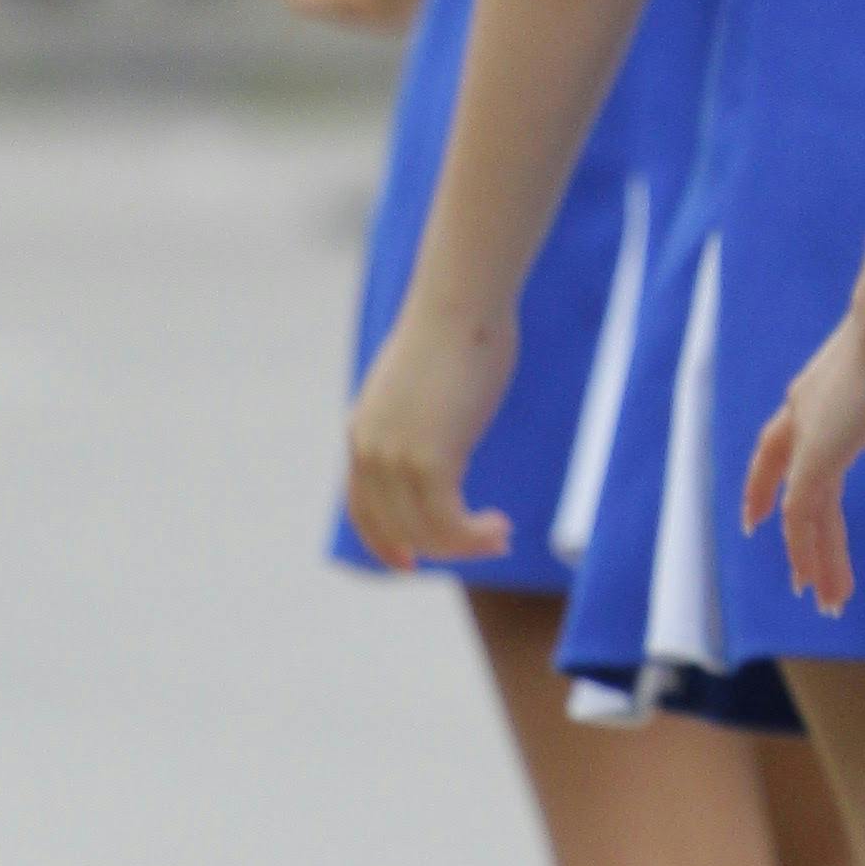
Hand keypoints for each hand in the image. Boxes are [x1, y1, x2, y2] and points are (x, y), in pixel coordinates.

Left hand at [344, 289, 516, 565]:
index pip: (363, 509)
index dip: (386, 542)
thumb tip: (446, 425)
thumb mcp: (424, 385)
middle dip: (441, 548)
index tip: (413, 561)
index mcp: (363, 433)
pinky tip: (501, 527)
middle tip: (490, 542)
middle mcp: (370, 451)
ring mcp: (395, 458)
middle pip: (397, 528)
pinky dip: (475, 536)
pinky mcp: (429, 460)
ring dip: (466, 545)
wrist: (460, 304)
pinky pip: (449, 523)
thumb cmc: (457, 331)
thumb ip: (423, 416)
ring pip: (425, 531)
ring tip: (502, 535)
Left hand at [740, 299, 864, 613]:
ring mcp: (808, 437)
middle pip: (788, 485)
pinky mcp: (818, 458)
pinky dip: (814, 555)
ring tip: (827, 602)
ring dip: (815, 560)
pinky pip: (807, 520)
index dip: (765, 481)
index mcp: (815, 390)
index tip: (758, 515)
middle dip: (797, 534)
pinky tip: (825, 585)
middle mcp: (802, 414)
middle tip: (800, 577)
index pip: (778, 443)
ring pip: (801, 514)